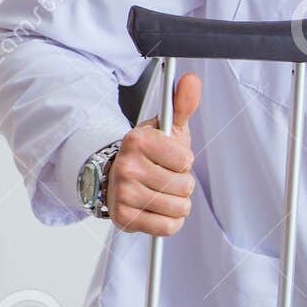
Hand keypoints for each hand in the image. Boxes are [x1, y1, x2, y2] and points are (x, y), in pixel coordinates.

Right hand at [107, 72, 199, 237]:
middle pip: (184, 186)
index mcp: (137, 141)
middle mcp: (126, 167)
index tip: (168, 159)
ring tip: (160, 192)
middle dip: (181, 184)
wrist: (115, 179)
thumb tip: (192, 80)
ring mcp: (123, 194)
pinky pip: (168, 227)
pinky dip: (169, 221)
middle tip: (163, 177)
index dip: (183, 162)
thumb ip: (181, 105)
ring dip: (177, 204)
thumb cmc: (148, 154)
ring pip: (179, 208)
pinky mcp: (124, 219)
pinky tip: (157, 209)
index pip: (186, 161)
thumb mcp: (165, 128)